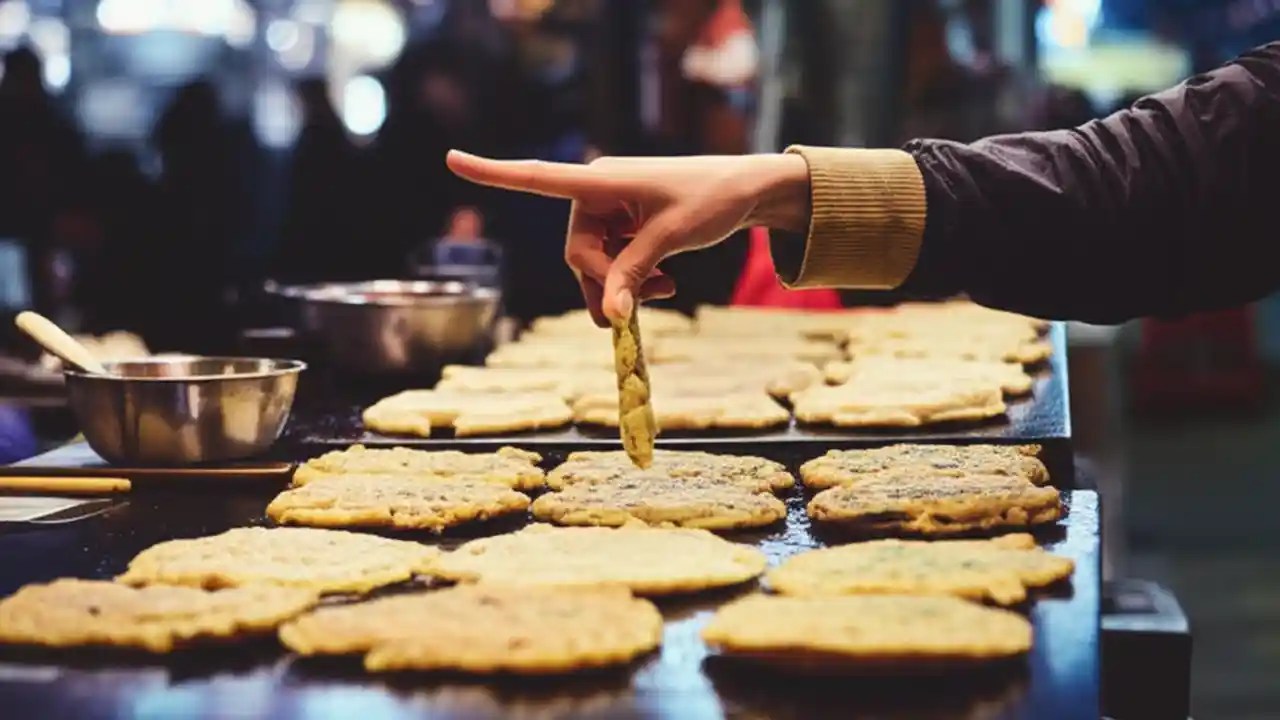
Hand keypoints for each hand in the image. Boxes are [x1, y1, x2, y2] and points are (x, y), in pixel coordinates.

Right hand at [446, 150, 808, 324]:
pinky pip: (610, 263)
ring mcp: (609, 211)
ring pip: (591, 265)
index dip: (493, 173)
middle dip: (603, 282)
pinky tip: (661, 284)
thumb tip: (607, 318)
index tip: (451, 159)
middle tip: (640, 304)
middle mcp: (596, 192)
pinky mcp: (623, 226)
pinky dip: (629, 281)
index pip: (537, 177)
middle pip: (575, 253)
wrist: (746, 192)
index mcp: (600, 180)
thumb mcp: (669, 240)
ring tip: (662, 291)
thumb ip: (632, 276)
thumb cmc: (710, 201)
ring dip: (619, 287)